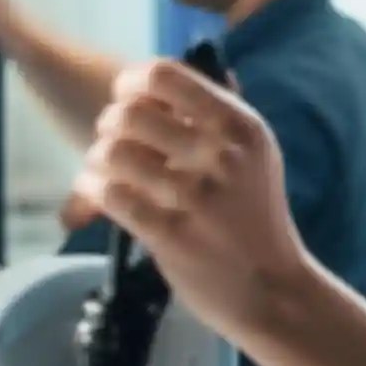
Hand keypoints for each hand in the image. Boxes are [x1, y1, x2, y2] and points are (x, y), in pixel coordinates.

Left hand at [61, 60, 306, 333]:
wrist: (272, 289)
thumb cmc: (255, 218)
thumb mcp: (255, 157)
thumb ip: (216, 117)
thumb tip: (157, 80)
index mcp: (242, 127)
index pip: (165, 76)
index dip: (131, 83)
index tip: (127, 98)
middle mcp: (221, 156)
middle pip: (130, 112)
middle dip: (109, 124)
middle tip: (113, 140)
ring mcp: (195, 196)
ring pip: (113, 152)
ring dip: (98, 159)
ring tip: (106, 169)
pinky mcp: (170, 234)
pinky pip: (109, 193)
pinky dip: (93, 189)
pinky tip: (101, 194)